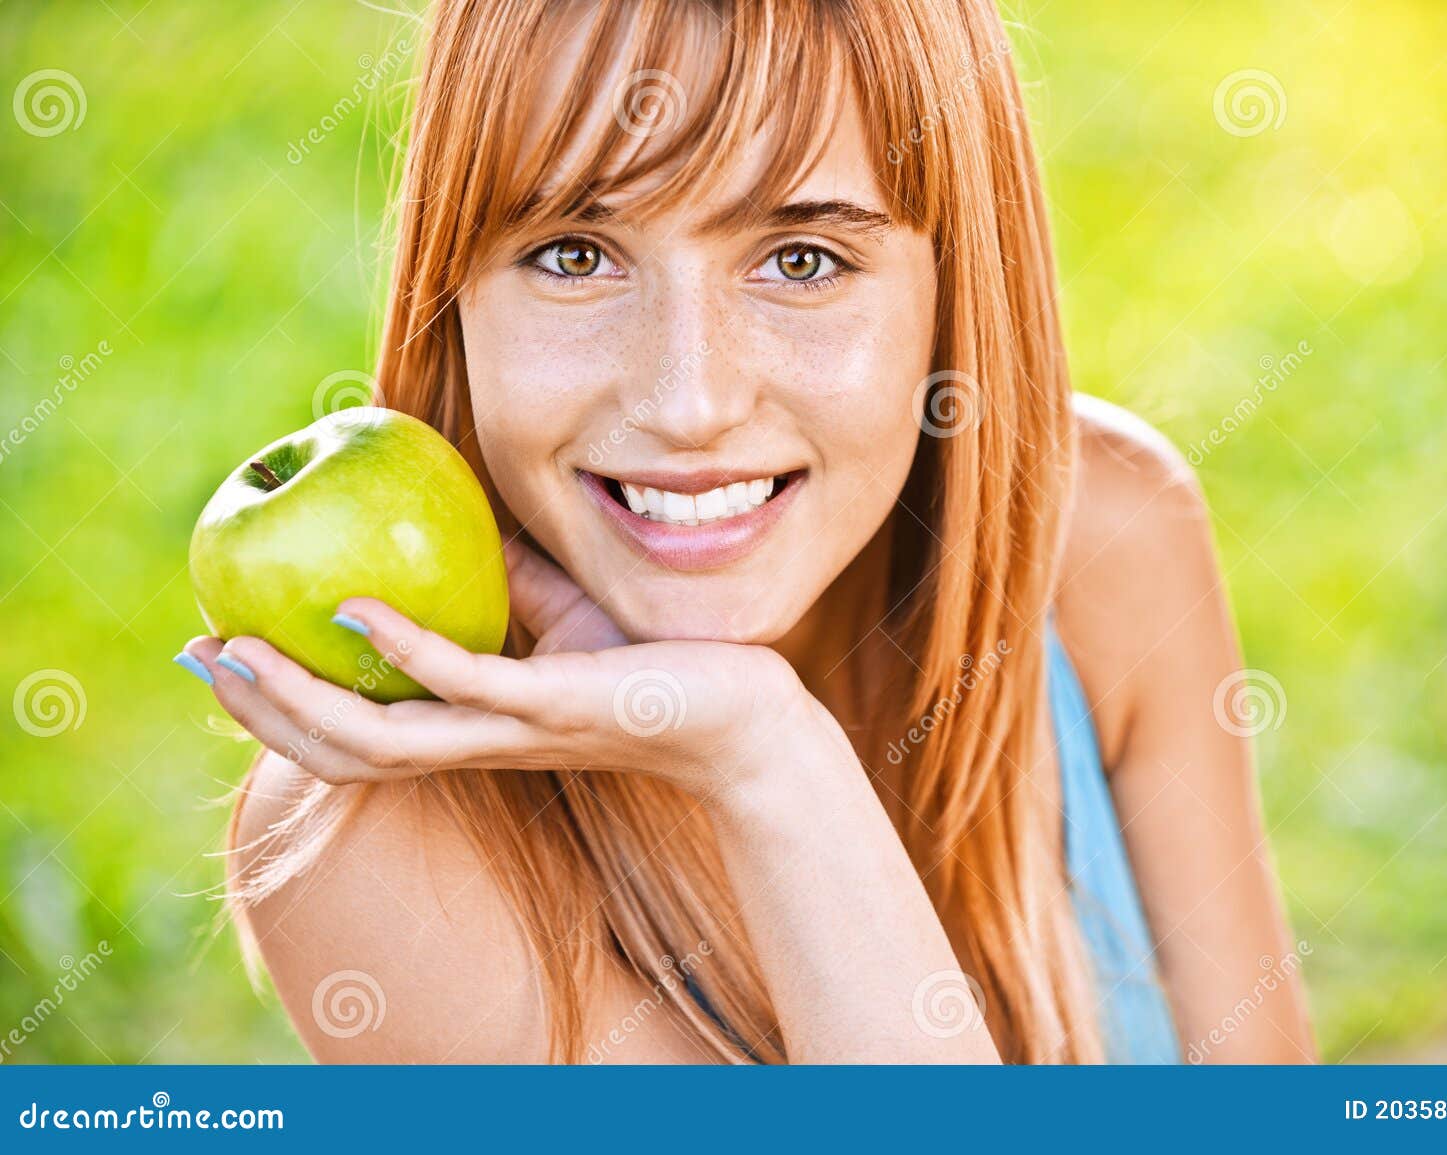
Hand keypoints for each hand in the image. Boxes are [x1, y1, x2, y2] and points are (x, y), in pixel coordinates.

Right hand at [179, 536, 835, 801]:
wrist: (748, 715)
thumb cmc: (658, 667)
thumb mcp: (564, 613)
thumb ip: (503, 582)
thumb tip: (452, 521)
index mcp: (472, 727)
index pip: (356, 731)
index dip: (281, 705)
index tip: (218, 652)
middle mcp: (479, 743)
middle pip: (341, 751)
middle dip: (262, 712)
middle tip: (199, 654)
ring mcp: (515, 732)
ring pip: (380, 739)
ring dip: (300, 700)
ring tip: (237, 649)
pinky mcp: (562, 708)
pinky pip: (466, 686)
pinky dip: (405, 650)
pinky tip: (355, 609)